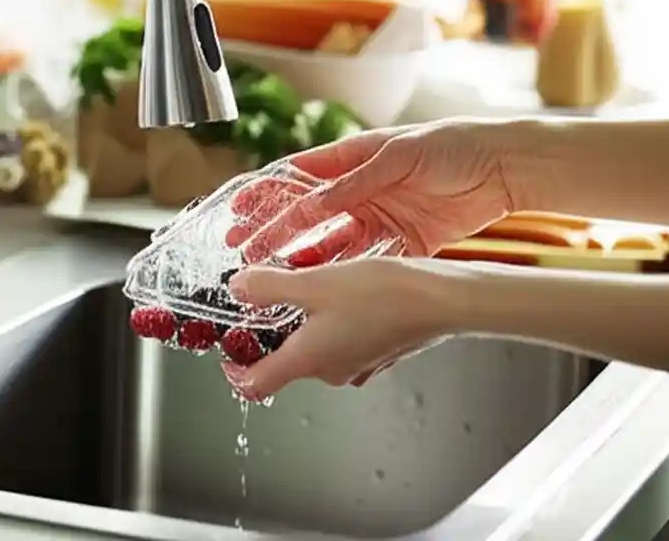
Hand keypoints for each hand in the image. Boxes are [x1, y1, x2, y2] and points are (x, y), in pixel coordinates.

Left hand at [222, 259, 460, 397]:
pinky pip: (341, 341)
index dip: (233, 370)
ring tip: (305, 286)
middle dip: (269, 333)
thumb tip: (237, 289)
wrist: (442, 300)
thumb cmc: (385, 295)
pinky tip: (339, 291)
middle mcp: (330, 371)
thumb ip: (268, 288)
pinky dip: (330, 320)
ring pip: (314, 348)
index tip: (226, 350)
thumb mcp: (313, 283)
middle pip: (283, 362)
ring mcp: (355, 365)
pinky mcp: (376, 353)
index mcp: (306, 362)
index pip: (254, 385)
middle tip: (266, 299)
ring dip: (302, 322)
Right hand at [226, 120, 520, 262]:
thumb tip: (313, 203)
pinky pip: (367, 261)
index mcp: (355, 159)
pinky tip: (324, 286)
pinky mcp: (404, 242)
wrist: (506, 167)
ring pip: (333, 243)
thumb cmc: (456, 145)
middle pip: (309, 215)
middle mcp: (363, 190)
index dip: (268, 193)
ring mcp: (382, 218)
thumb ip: (355, 182)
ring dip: (305, 257)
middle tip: (245, 250)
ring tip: (276, 273)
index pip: (300, 177)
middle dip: (275, 232)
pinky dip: (345, 274)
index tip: (239, 209)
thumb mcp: (399, 156)